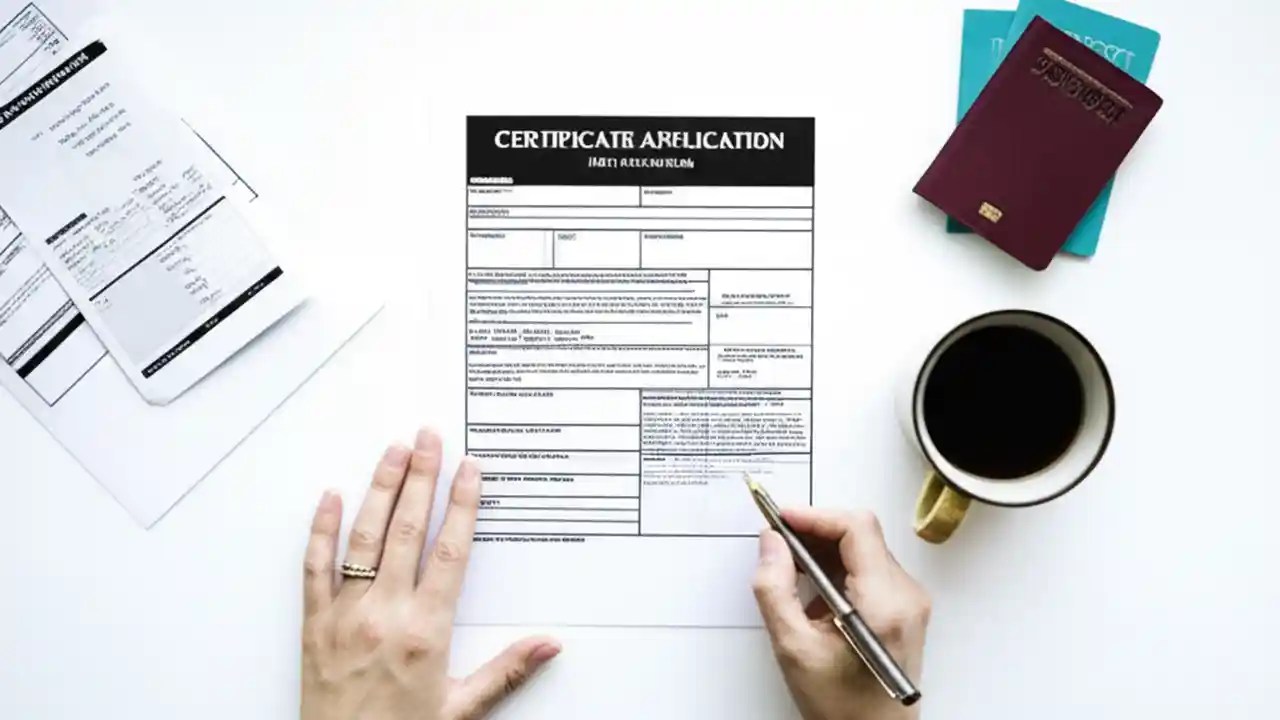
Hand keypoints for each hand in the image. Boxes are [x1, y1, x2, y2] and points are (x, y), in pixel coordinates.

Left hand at [301, 428, 560, 719]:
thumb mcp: (460, 709)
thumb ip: (505, 671)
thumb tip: (548, 646)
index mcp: (426, 632)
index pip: (450, 552)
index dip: (462, 505)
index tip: (469, 471)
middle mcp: (385, 615)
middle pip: (408, 530)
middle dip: (421, 478)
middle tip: (429, 438)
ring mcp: (345, 615)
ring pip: (364, 537)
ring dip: (380, 489)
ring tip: (392, 452)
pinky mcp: (314, 625)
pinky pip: (314, 567)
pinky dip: (320, 530)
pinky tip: (330, 498)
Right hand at [753, 509, 930, 719]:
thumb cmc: (843, 707)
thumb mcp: (793, 647)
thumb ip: (775, 589)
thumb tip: (771, 545)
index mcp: (885, 604)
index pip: (856, 529)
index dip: (815, 516)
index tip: (783, 519)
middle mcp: (906, 596)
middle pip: (860, 535)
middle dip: (815, 532)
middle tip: (779, 543)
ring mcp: (908, 601)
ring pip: (863, 549)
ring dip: (824, 550)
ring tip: (792, 570)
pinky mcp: (903, 607)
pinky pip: (869, 568)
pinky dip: (837, 567)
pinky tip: (813, 587)